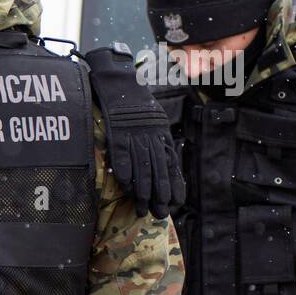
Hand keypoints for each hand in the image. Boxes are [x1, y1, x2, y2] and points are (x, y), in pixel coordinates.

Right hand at [84, 44, 186, 218]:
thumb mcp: (155, 121)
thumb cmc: (137, 102)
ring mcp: (134, 135)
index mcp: (161, 135)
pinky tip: (125, 185)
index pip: (170, 165)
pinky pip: (122, 153)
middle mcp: (151, 138)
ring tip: (143, 207)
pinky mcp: (117, 132)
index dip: (175, 185)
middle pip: (158, 171)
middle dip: (160, 194)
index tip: (177, 203)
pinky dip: (124, 168)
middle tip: (161, 213)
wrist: (120, 81)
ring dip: (143, 189)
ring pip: (142, 166)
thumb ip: (159, 141)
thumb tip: (163, 163)